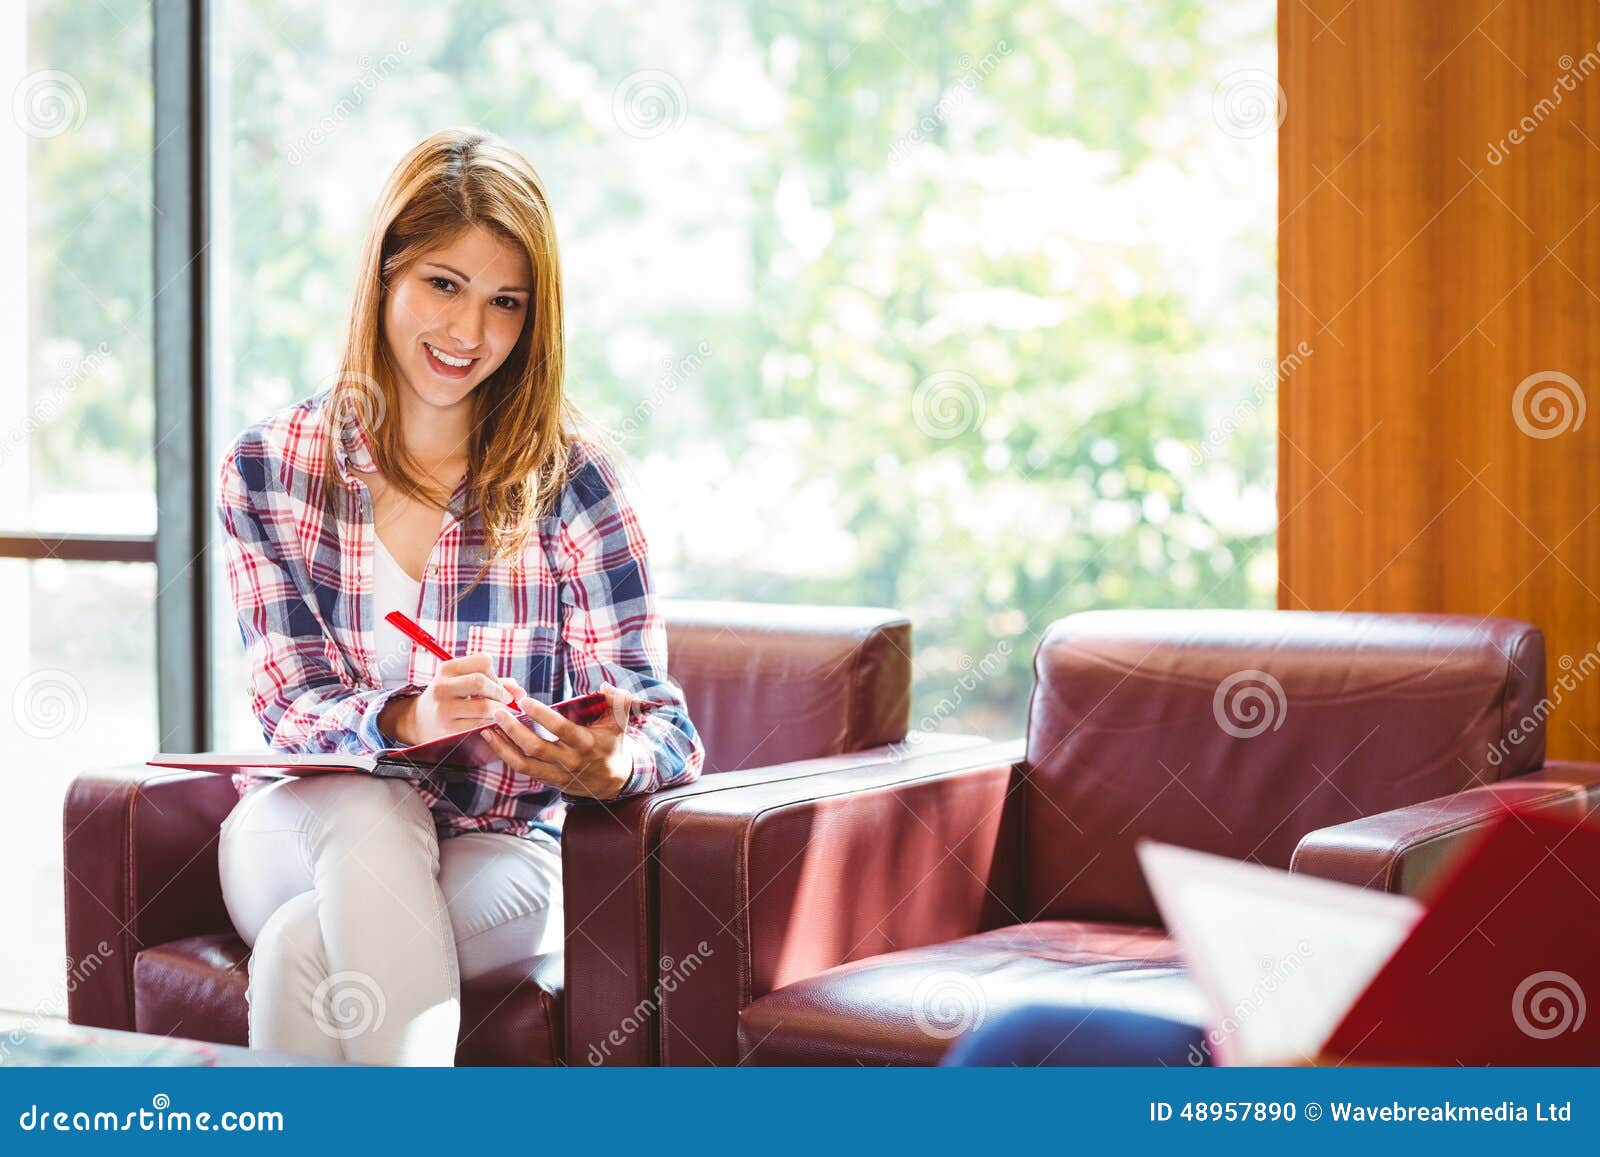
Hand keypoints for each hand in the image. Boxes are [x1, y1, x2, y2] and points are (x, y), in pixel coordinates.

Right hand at [381, 654, 518, 745]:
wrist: (420, 721)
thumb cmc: (452, 698)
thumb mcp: (465, 683)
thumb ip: (496, 682)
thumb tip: (521, 693)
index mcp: (447, 669)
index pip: (483, 661)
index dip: (496, 673)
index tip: (497, 684)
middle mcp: (442, 686)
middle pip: (480, 681)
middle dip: (500, 692)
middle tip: (506, 701)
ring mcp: (444, 709)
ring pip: (484, 706)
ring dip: (500, 711)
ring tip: (502, 713)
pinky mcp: (449, 729)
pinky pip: (480, 725)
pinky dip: (492, 723)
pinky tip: (492, 723)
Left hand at [481, 680, 635, 799]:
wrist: (613, 782)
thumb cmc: (613, 745)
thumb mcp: (619, 723)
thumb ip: (618, 702)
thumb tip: (606, 686)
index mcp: (585, 744)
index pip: (560, 728)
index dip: (540, 715)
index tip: (524, 701)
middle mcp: (569, 761)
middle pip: (535, 747)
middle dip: (513, 729)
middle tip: (497, 711)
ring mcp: (556, 774)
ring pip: (523, 763)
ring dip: (503, 745)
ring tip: (487, 728)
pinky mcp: (548, 781)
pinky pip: (522, 770)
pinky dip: (505, 755)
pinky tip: (494, 740)